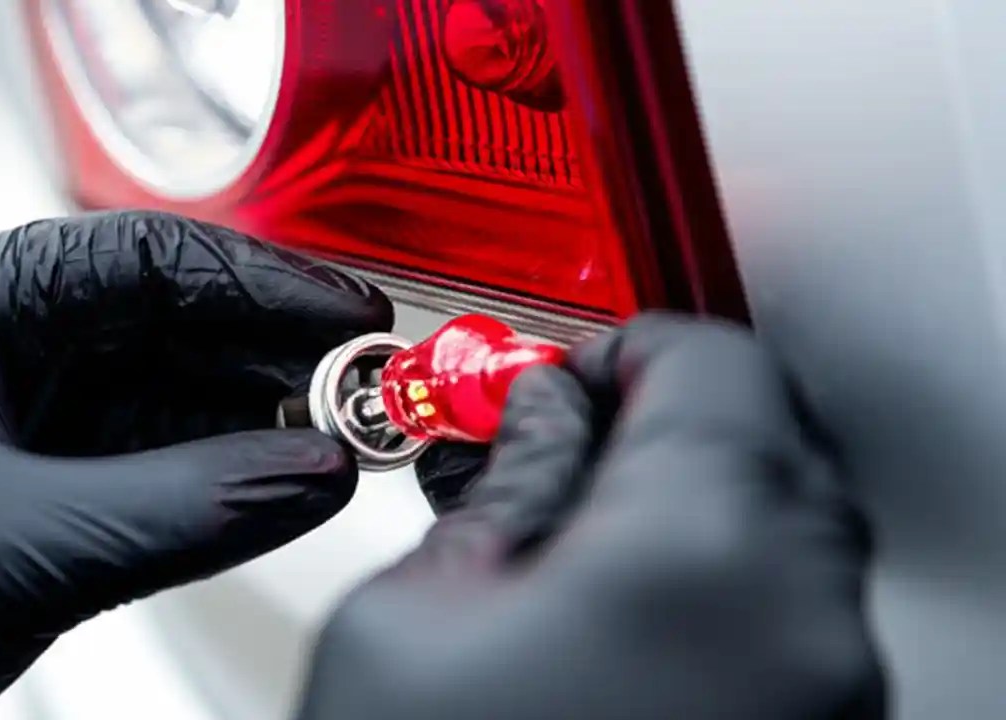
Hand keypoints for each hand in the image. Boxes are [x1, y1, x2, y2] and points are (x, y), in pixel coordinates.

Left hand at [0, 211, 391, 717]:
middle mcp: (5, 345)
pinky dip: (233, 472)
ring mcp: (37, 415)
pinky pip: (170, 459)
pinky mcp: (61, 481)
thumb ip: (180, 510)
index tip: (345, 317)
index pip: (138, 260)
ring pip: (180, 391)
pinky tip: (290, 479)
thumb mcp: (13, 544)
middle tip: (367, 386)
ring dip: (265, 416)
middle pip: (173, 321)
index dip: (258, 283)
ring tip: (346, 436)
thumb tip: (314, 473)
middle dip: (275, 354)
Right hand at [298, 314, 885, 719]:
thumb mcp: (416, 615)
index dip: (614, 348)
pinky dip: (714, 587)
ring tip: (571, 541)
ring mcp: (828, 699)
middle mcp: (806, 624)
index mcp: (704, 552)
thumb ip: (503, 481)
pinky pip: (789, 619)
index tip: (559, 378)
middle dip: (650, 423)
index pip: (706, 354)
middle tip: (553, 451)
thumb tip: (539, 414)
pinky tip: (618, 617)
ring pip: (785, 528)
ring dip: (683, 503)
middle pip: (762, 433)